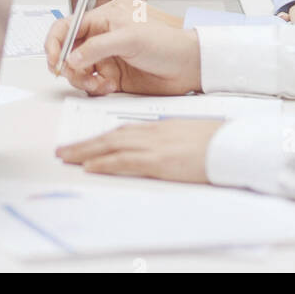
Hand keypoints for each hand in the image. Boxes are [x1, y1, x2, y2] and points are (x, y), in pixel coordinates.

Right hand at [46, 0, 200, 95]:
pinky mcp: (113, 77)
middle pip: (69, 51)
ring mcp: (107, 58)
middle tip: (75, 75)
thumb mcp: (130, 38)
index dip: (56, 42)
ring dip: (82, 79)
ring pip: (78, 70)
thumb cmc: (167, 43)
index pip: (69, 26)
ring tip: (97, 83)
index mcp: (104, 18)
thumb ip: (97, 47)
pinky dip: (94, 88)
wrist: (189, 68)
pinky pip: (92, 84)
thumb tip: (72, 57)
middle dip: (68, 65)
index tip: (53, 59)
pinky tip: (108, 86)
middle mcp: (102, 37)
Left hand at [56, 119, 222, 182]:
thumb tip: (160, 149)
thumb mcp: (187, 136)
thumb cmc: (215, 141)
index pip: (121, 131)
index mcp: (157, 128)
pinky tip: (91, 166)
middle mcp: (150, 133)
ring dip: (86, 152)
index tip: (86, 144)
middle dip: (84, 144)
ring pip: (110, 146)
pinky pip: (124, 161)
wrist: (230, 143)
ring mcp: (153, 146)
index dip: (101, 138)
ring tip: (67, 157)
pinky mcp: (158, 161)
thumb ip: (169, 140)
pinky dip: (105, 163)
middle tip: (63, 150)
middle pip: (109, 137)